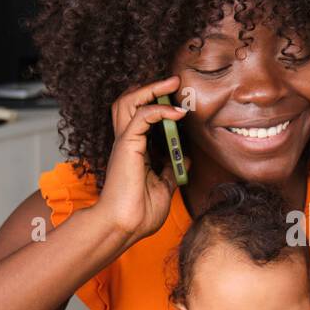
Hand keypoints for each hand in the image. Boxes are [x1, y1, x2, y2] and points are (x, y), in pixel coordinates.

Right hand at [90, 75, 188, 241]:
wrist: (124, 227)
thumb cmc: (139, 213)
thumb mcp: (164, 187)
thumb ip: (171, 170)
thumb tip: (185, 158)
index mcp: (134, 150)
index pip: (141, 115)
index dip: (157, 103)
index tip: (180, 99)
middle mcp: (126, 142)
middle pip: (129, 101)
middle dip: (151, 87)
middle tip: (174, 82)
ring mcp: (125, 142)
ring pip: (129, 100)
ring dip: (151, 89)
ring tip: (172, 84)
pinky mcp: (126, 145)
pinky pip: (142, 116)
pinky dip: (160, 109)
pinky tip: (177, 112)